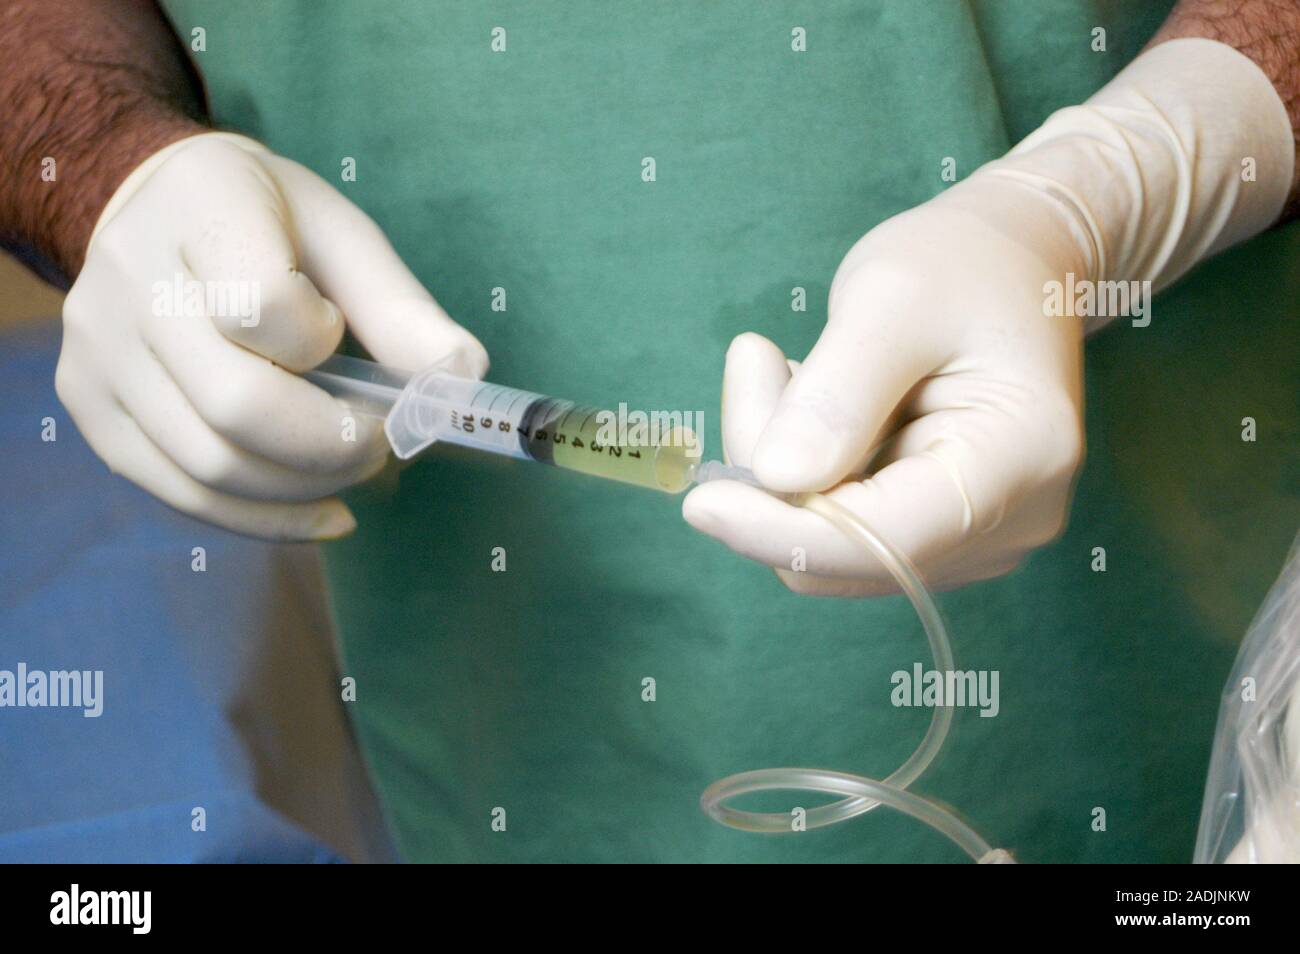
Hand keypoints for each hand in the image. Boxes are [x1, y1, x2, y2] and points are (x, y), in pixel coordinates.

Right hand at [57, 133, 487, 539]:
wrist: (149, 207)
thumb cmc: (266, 221)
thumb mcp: (342, 235)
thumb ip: (401, 307)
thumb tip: (463, 381)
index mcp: (199, 209)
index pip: (262, 305)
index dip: (321, 339)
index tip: (338, 334)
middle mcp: (129, 282)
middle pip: (237, 405)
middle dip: (334, 445)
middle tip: (382, 443)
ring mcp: (98, 352)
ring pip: (210, 465)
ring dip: (307, 488)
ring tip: (356, 469)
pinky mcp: (89, 408)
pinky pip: (180, 493)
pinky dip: (265, 519)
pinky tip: (324, 512)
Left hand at [683, 177, 1086, 595]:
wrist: (1015, 264)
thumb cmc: (963, 263)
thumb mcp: (892, 296)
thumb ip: (837, 392)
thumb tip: (774, 479)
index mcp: (1018, 459)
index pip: (884, 540)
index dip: (782, 531)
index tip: (700, 502)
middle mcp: (1009, 521)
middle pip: (844, 549)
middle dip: (774, 472)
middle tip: (756, 360)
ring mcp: (976, 536)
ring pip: (828, 545)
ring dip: (782, 464)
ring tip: (791, 365)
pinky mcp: (937, 534)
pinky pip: (837, 526)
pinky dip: (803, 469)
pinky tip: (817, 398)